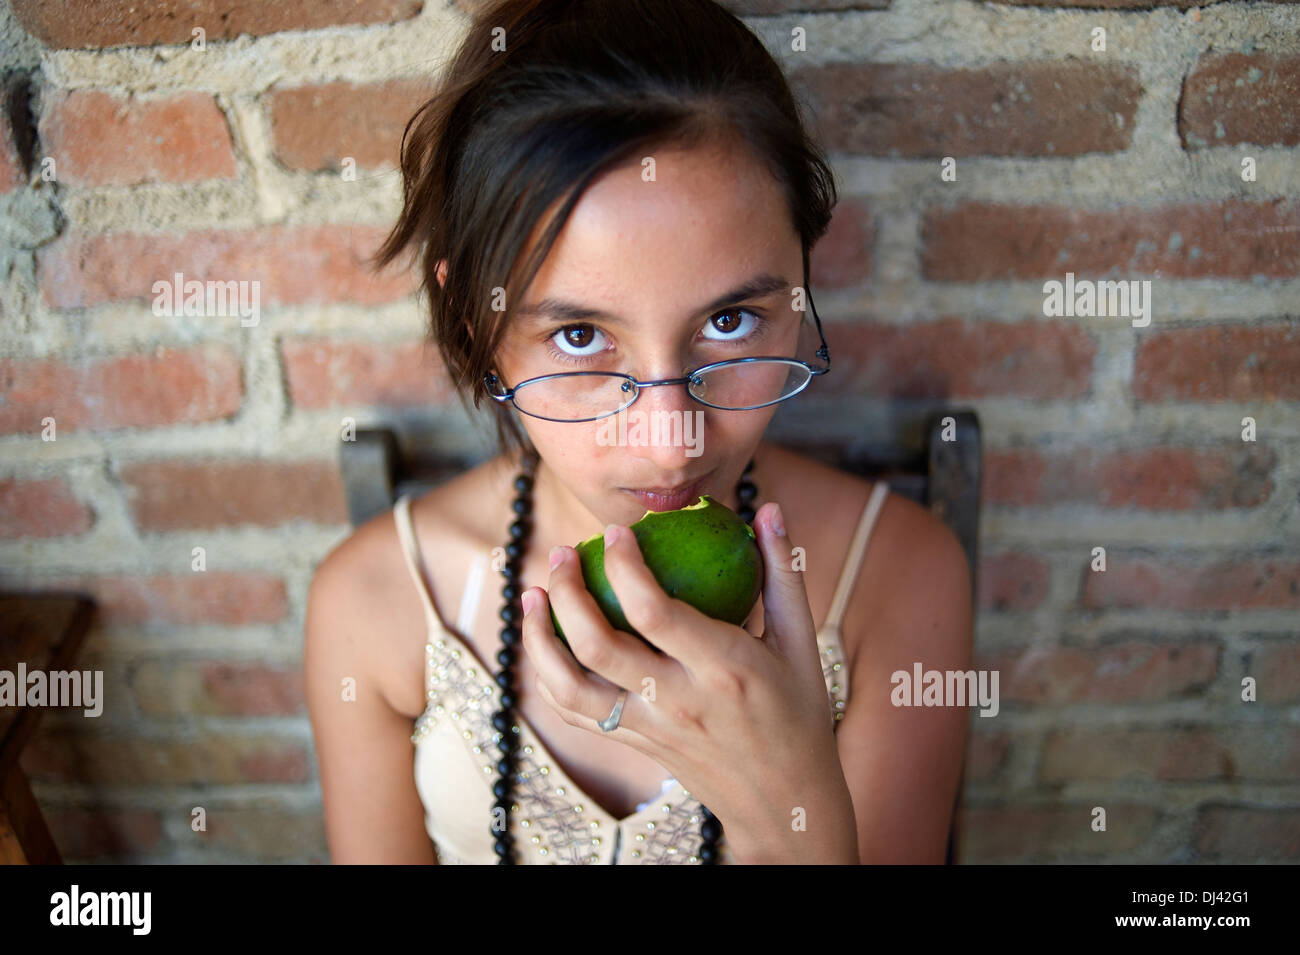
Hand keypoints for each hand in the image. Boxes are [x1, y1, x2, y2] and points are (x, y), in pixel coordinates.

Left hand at [519, 501, 858, 863]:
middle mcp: (679, 700)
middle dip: (567, 591)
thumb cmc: (798, 711)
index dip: (625, 566)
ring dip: (539, 637)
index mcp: (723, 667)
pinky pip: (576, 712)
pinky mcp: (635, 743)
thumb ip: (782, 572)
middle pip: (598, 645)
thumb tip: (768, 508)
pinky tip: (544, 640)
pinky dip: (548, 675)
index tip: (616, 531)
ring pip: (571, 686)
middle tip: (562, 553)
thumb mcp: (800, 641)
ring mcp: (651, 727)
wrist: (784, 799)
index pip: (655, 612)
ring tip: (532, 594)